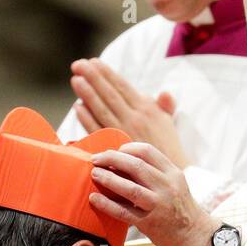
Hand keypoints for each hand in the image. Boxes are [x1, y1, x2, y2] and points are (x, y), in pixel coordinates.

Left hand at [71, 59, 189, 169]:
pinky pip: (100, 133)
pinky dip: (88, 119)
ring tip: (76, 80)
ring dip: (89, 94)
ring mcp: (126, 135)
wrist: (169, 183)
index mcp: (148, 111)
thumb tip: (163, 92)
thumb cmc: (169, 152)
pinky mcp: (116, 149)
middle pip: (111, 95)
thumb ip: (165, 108)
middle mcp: (136, 120)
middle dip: (94, 78)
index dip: (108, 74)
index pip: (124, 88)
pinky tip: (78, 108)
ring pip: (104, 111)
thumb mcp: (170, 127)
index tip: (94, 62)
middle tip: (78, 64)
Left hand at [90, 142, 217, 245]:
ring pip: (130, 188)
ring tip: (94, 174)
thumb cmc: (180, 208)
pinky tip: (95, 198)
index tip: (113, 151)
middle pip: (136, 166)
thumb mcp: (174, 183)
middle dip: (112, 159)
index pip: (147, 151)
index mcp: (172, 173)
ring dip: (108, 179)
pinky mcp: (150, 223)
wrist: (195, 235)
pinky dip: (107, 204)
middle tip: (96, 159)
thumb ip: (154, 172)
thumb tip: (122, 161)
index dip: (126, 149)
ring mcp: (159, 205)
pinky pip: (124, 212)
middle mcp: (167, 186)